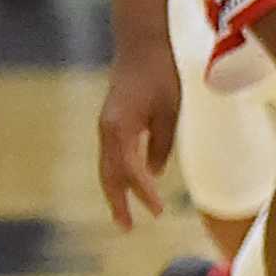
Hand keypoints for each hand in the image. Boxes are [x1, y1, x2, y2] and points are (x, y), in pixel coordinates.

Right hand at [96, 37, 179, 230]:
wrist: (140, 46)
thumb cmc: (160, 75)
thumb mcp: (170, 109)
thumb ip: (163, 143)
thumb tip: (155, 172)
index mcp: (120, 129)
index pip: (132, 171)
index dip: (144, 193)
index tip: (158, 212)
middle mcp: (107, 132)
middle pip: (110, 176)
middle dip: (118, 203)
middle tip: (127, 228)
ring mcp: (105, 128)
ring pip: (107, 168)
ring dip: (115, 192)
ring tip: (125, 215)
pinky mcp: (110, 123)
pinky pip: (111, 156)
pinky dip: (117, 174)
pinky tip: (130, 184)